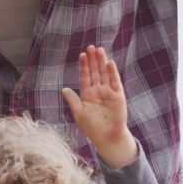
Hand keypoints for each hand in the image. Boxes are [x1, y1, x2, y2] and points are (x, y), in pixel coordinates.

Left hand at [61, 45, 136, 168]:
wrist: (107, 137)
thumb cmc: (92, 128)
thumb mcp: (79, 113)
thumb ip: (73, 100)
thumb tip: (64, 89)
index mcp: (87, 95)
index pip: (85, 77)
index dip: (84, 66)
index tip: (82, 55)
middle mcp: (98, 91)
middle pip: (95, 72)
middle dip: (93, 60)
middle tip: (90, 47)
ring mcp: (108, 92)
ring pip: (105, 74)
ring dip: (102, 62)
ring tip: (99, 50)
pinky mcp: (118, 95)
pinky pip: (115, 82)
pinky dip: (112, 73)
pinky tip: (109, 63)